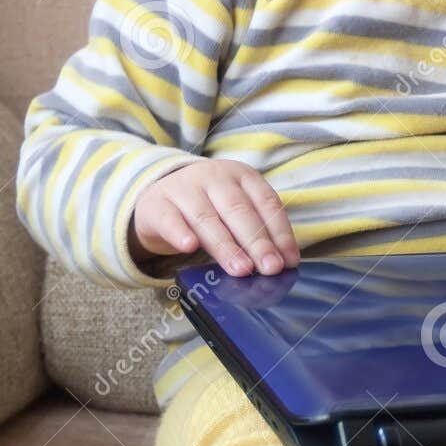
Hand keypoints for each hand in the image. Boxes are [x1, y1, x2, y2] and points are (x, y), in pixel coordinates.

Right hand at [129, 159, 300, 277]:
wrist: (159, 197)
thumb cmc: (210, 208)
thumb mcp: (235, 213)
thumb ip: (256, 232)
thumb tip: (281, 263)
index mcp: (242, 176)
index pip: (266, 202)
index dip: (279, 232)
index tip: (288, 261)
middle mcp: (214, 177)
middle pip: (238, 210)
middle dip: (257, 242)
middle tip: (270, 268)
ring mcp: (184, 188)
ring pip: (206, 218)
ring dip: (226, 246)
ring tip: (242, 269)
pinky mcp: (157, 204)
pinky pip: (169, 220)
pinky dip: (179, 233)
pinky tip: (189, 247)